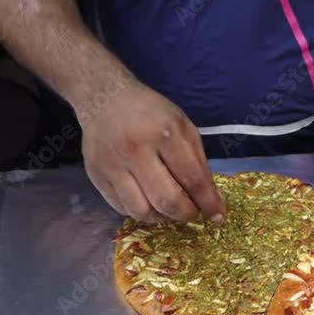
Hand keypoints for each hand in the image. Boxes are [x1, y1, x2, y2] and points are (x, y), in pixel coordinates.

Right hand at [78, 80, 223, 222]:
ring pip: (141, 211)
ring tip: (169, 210)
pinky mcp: (96, 174)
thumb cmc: (150, 112)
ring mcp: (112, 164)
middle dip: (186, 214)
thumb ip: (198, 162)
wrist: (104, 97)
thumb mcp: (183, 126)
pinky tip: (148, 202)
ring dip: (162, 218)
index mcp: (165, 133)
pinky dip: (140, 211)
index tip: (217, 216)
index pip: (192, 179)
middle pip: (166, 200)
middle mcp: (136, 150)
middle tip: (192, 213)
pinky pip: (121, 207)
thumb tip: (211, 200)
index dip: (208, 203)